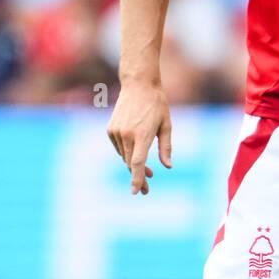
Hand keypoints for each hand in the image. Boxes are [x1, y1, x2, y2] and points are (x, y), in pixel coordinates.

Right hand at [107, 80, 172, 194]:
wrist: (138, 86)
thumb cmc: (157, 105)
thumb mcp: (166, 126)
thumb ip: (166, 147)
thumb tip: (168, 166)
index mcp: (142, 134)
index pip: (137, 162)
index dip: (136, 179)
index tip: (136, 192)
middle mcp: (126, 134)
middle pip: (130, 163)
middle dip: (138, 177)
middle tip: (146, 189)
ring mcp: (116, 132)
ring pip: (124, 157)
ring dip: (134, 166)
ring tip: (148, 172)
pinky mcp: (111, 130)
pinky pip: (119, 148)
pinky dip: (127, 154)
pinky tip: (137, 152)